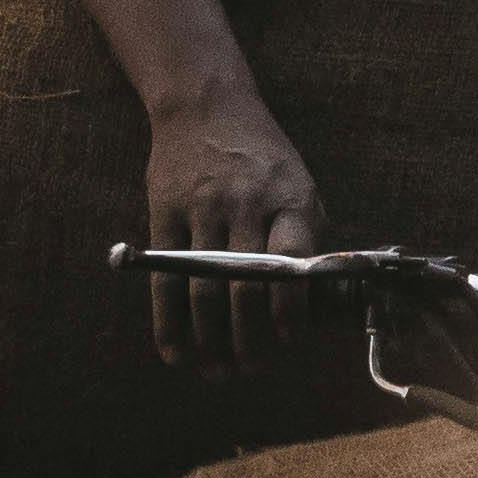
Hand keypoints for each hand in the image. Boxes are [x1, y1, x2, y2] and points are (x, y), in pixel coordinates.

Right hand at [142, 87, 323, 369]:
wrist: (207, 106)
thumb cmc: (261, 156)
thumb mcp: (299, 184)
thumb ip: (304, 236)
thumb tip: (312, 304)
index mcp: (289, 200)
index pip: (291, 266)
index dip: (290, 310)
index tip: (288, 340)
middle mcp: (246, 206)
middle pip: (245, 287)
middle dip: (248, 338)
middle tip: (250, 370)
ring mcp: (202, 210)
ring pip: (205, 289)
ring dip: (210, 340)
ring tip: (217, 371)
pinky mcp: (165, 214)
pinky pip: (166, 278)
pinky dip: (169, 321)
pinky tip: (176, 352)